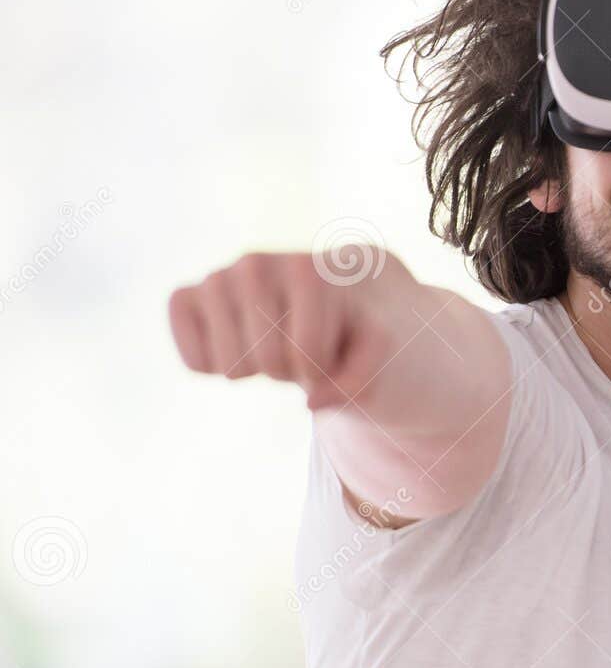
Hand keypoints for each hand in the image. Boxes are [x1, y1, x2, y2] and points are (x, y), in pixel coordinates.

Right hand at [168, 249, 414, 411]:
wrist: (316, 291)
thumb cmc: (346, 323)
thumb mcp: (370, 349)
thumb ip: (359, 379)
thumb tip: (311, 404)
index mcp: (305, 270)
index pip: (308, 355)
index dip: (321, 368)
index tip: (327, 348)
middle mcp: (255, 264)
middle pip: (269, 362)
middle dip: (290, 370)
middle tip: (296, 346)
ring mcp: (216, 278)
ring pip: (230, 367)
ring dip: (255, 371)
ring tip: (270, 341)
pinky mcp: (183, 297)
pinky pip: (194, 362)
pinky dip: (213, 368)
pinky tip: (235, 343)